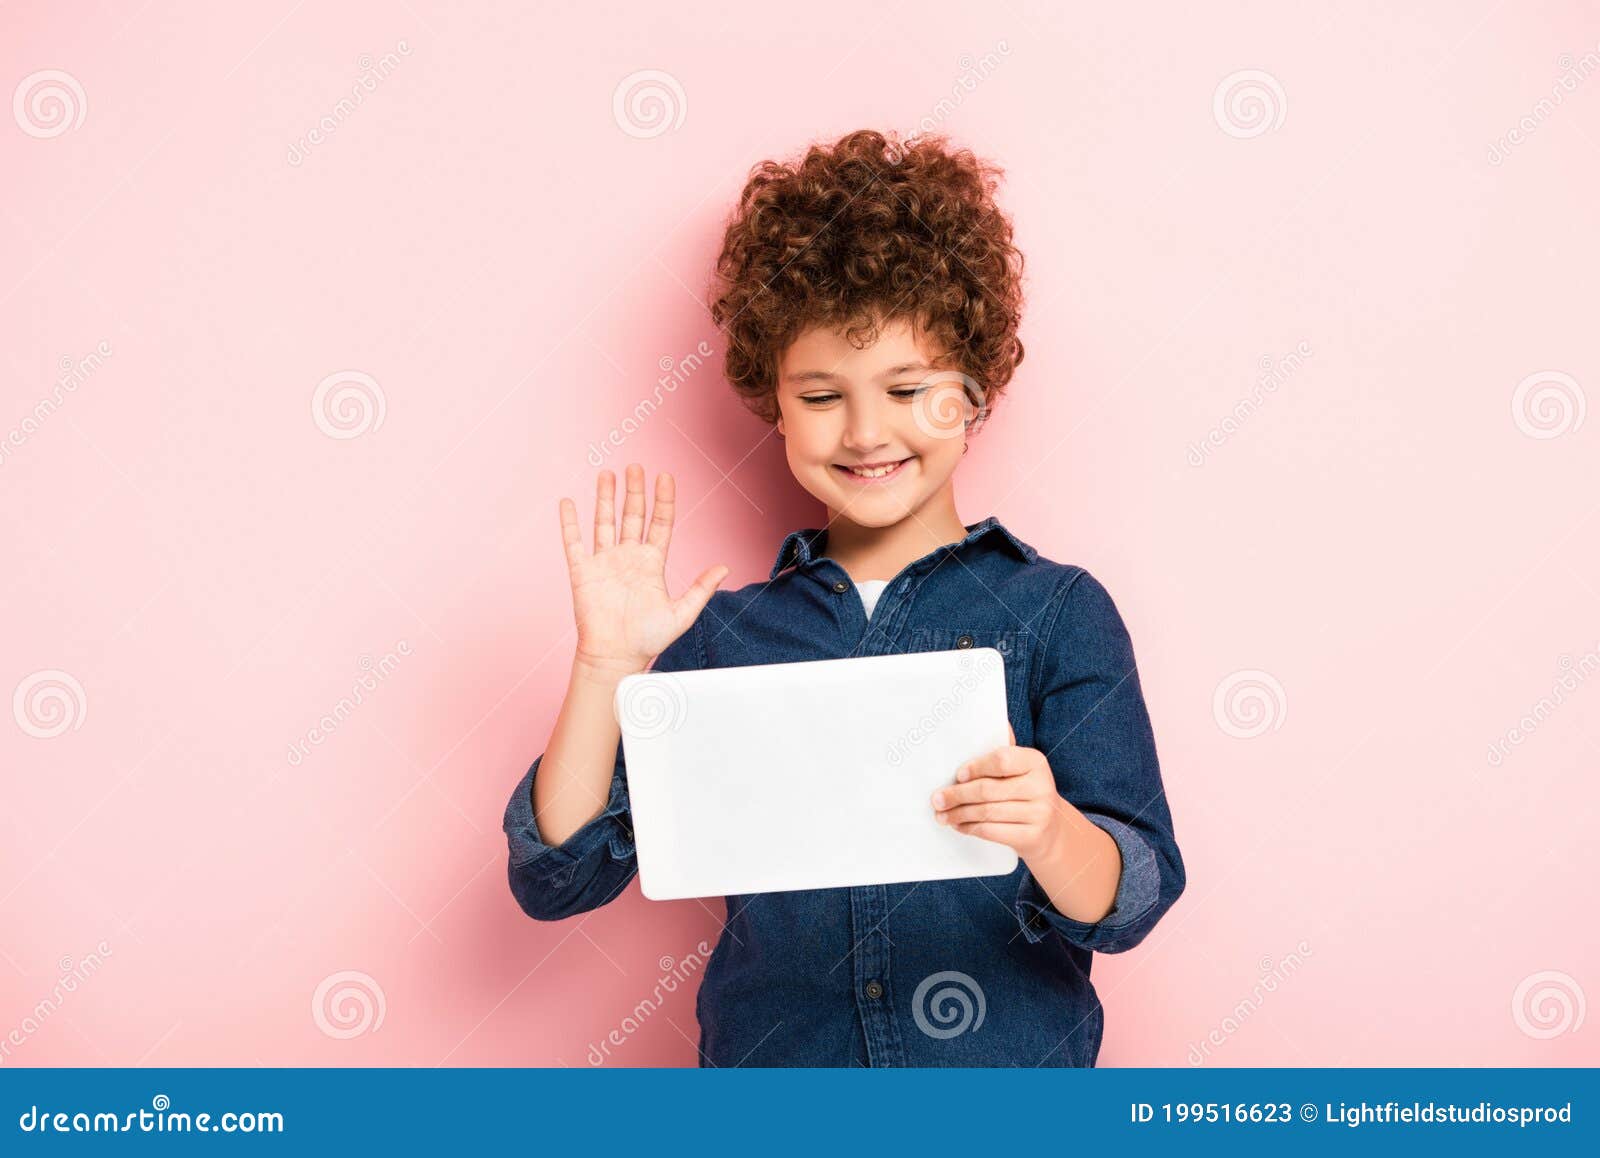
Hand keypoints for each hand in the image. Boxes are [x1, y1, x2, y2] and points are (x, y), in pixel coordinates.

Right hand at [559, 464, 728, 676]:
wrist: (616, 657)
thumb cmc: (648, 639)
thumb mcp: (682, 613)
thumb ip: (701, 588)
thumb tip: (725, 567)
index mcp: (652, 563)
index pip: (659, 523)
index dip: (663, 500)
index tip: (665, 477)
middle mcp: (628, 557)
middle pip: (632, 515)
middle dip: (634, 491)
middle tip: (635, 467)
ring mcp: (604, 562)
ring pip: (604, 521)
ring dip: (605, 498)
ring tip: (607, 474)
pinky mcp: (582, 572)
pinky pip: (574, 542)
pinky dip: (570, 522)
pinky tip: (568, 502)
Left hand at [928, 722, 1067, 861]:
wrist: (1052, 828)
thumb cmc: (1025, 790)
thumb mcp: (1020, 768)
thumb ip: (1001, 751)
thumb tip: (984, 719)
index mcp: (1035, 761)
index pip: (1001, 760)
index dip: (976, 767)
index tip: (957, 775)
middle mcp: (1041, 786)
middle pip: (988, 789)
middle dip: (957, 795)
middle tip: (937, 799)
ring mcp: (1039, 813)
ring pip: (987, 812)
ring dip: (959, 814)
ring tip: (942, 814)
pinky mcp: (1032, 836)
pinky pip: (992, 831)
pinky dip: (970, 828)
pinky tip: (959, 825)